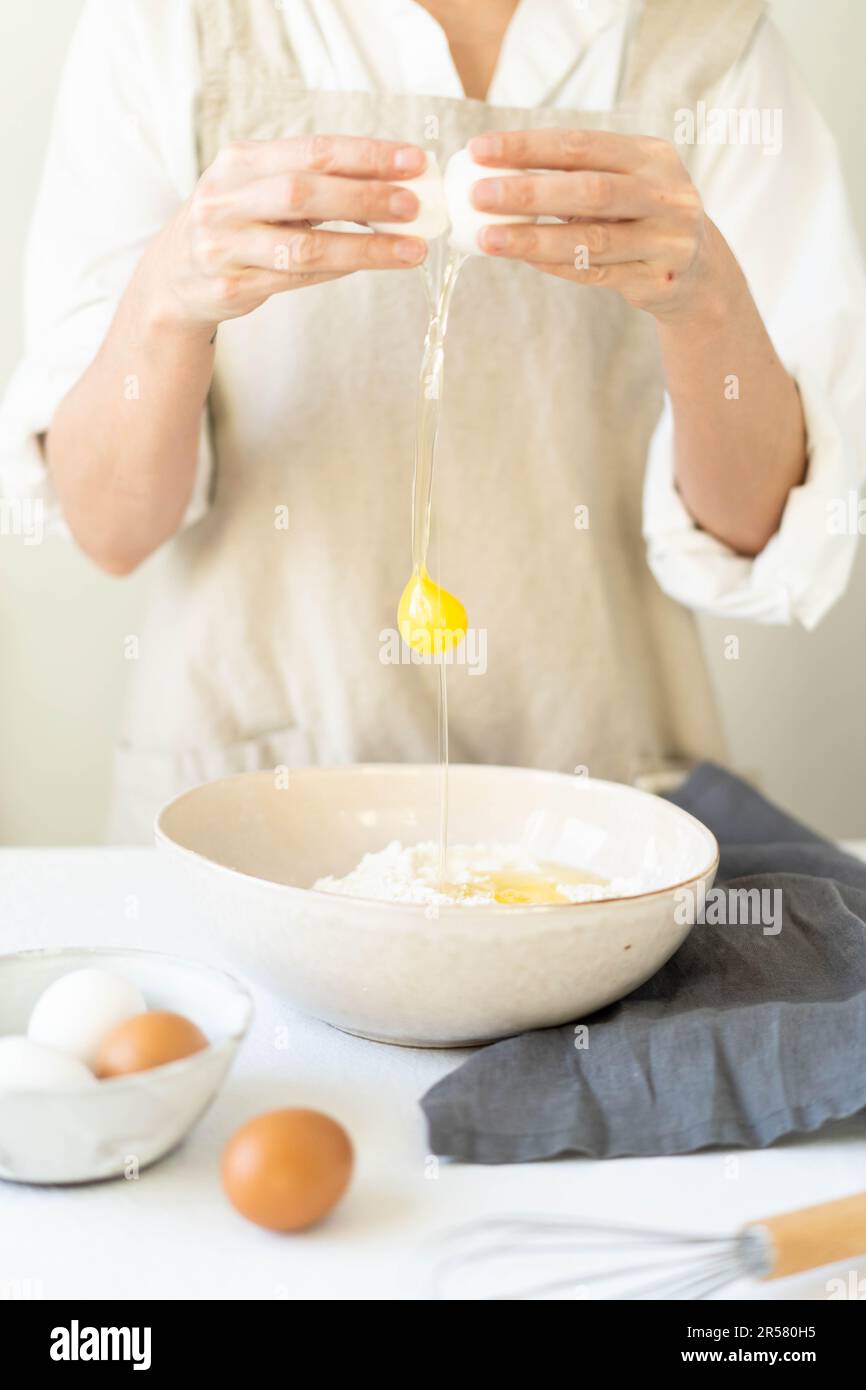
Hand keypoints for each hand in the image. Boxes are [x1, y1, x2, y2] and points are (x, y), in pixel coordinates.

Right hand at [155, 135, 428, 329]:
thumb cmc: (235, 225)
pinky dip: (337, 271)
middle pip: (305, 192)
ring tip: (409, 249)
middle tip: (414, 206)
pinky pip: (296, 279)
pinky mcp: (232, 287)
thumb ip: (310, 182)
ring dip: (363, 247)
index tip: (413, 162)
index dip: (366, 155)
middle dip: (366, 197)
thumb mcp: (258, 188)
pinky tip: (368, 264)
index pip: (313, 150)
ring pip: (304, 246)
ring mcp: (225, 245)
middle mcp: (226, 199)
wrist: (173, 277)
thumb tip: (390, 185)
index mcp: (239, 162)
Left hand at [468, 128, 722, 323]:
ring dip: (533, 239)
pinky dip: (556, 266)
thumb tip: (496, 173)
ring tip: (488, 238)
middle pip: (589, 190)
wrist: (699, 271)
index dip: (529, 147)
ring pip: (591, 241)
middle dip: (528, 192)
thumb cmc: (641, 216)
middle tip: (478, 195)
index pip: (581, 144)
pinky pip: (596, 274)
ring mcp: (666, 241)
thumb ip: (576, 175)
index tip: (480, 149)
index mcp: (651, 156)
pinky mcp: (658, 281)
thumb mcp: (624, 182)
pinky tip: (524, 259)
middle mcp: (665, 195)